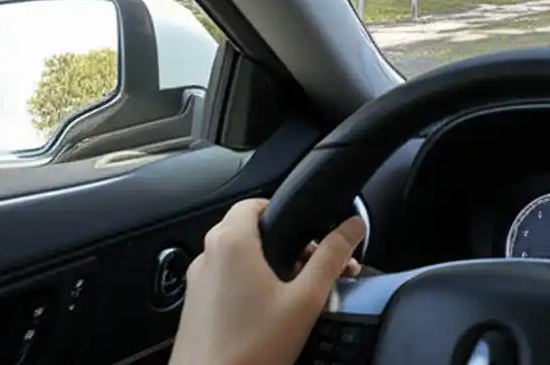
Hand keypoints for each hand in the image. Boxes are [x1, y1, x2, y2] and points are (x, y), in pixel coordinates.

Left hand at [169, 199, 366, 364]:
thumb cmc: (252, 348)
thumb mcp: (305, 299)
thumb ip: (332, 256)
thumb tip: (354, 225)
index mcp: (231, 243)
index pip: (256, 202)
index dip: (288, 211)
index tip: (314, 232)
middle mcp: (208, 257)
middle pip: (252, 231)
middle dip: (288, 244)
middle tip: (318, 267)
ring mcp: (198, 283)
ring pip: (240, 258)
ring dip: (272, 267)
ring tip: (302, 293)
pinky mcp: (196, 307)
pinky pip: (227, 282)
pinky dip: (252, 286)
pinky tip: (275, 312)